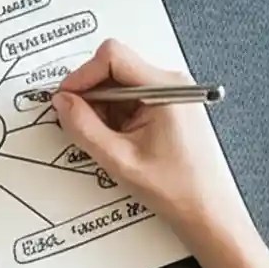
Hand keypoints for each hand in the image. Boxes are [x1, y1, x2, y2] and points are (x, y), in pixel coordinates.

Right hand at [52, 39, 246, 238]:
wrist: (207, 211)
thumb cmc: (175, 188)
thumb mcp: (119, 159)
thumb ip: (84, 127)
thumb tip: (62, 102)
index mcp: (164, 88)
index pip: (112, 56)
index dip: (82, 75)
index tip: (66, 98)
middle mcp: (170, 83)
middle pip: (114, 68)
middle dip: (91, 95)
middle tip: (83, 126)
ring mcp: (171, 93)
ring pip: (118, 84)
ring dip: (102, 108)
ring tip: (109, 141)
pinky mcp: (167, 105)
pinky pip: (129, 97)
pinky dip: (115, 115)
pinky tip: (120, 141)